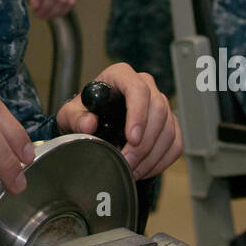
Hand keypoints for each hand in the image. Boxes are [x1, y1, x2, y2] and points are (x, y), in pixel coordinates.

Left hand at [55, 63, 181, 179]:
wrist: (93, 122)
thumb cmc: (83, 113)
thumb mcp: (71, 114)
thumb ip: (76, 118)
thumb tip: (89, 124)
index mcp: (120, 75)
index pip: (137, 89)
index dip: (138, 114)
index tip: (132, 139)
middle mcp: (144, 84)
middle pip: (158, 109)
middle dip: (145, 142)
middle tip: (128, 162)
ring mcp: (159, 102)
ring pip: (168, 127)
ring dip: (152, 154)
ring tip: (133, 170)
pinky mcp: (168, 122)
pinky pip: (175, 142)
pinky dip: (162, 160)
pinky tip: (144, 169)